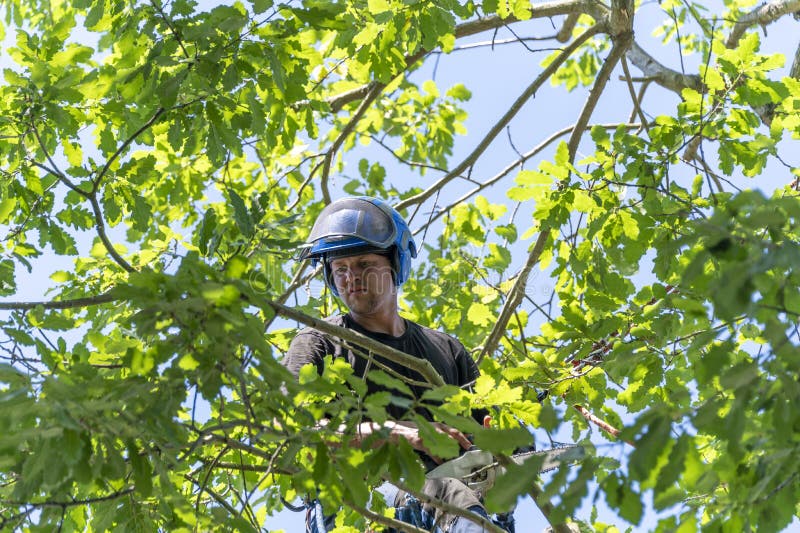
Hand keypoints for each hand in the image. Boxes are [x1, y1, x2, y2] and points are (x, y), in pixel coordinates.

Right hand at [351, 420, 471, 462]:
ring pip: (433, 432)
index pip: (444, 425)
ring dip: (447, 441)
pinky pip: (420, 441)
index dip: (457, 431)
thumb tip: (441, 457)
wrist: (372, 431)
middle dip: (457, 434)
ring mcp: (413, 429)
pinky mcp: (405, 436)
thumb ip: (426, 447)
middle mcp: (419, 423)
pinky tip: (438, 457)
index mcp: (423, 424)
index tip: (469, 440)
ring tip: (457, 450)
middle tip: (468, 446)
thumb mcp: (412, 441)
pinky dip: (430, 448)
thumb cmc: (391, 437)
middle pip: (443, 426)